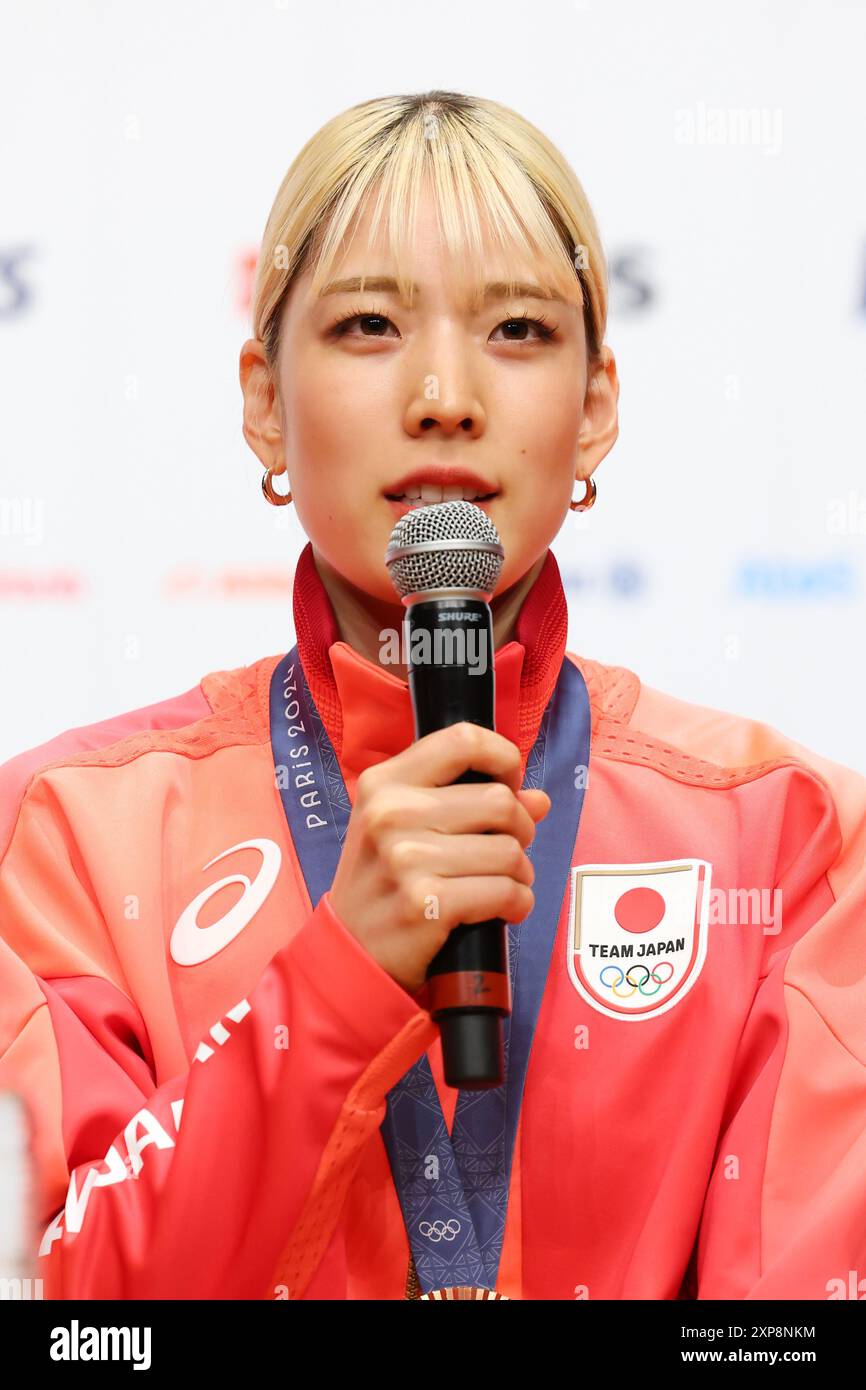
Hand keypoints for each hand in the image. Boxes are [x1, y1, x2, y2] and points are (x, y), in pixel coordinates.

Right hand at [329, 721, 550, 991]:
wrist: (350, 951)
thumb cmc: (384, 882)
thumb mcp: (405, 829)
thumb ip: (469, 802)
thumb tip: (538, 799)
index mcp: (385, 783)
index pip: (464, 740)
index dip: (503, 760)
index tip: (508, 786)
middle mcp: (391, 813)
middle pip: (500, 801)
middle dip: (521, 829)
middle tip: (507, 850)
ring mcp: (406, 858)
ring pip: (510, 851)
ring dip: (520, 873)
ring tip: (501, 884)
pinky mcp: (426, 903)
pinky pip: (506, 892)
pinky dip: (517, 903)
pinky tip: (502, 910)